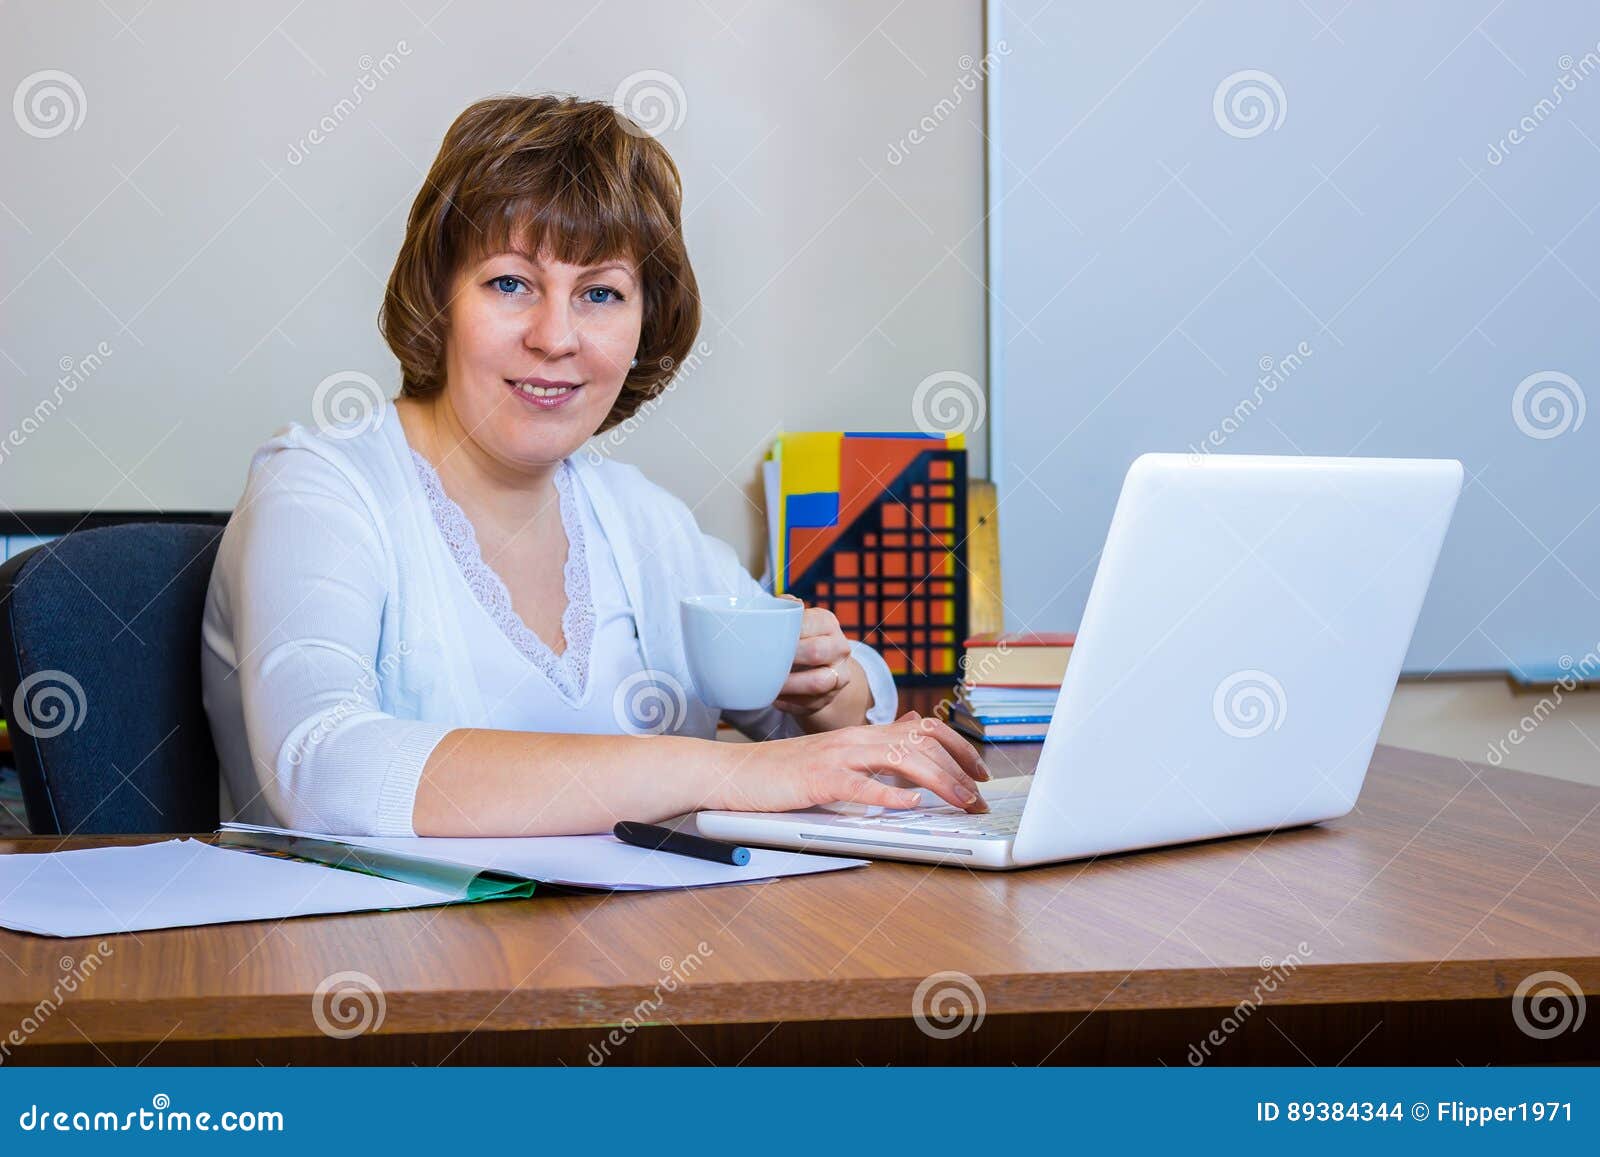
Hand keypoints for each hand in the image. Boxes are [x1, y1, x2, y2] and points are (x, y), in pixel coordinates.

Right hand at [718, 712, 991, 813]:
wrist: (731, 772)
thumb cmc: (781, 772)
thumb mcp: (835, 754)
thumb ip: (874, 745)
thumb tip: (914, 727)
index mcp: (860, 735)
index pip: (923, 728)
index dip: (959, 747)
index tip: (980, 773)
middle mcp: (854, 740)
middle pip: (921, 743)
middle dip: (959, 770)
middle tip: (981, 797)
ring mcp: (836, 757)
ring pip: (900, 760)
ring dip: (938, 782)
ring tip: (961, 802)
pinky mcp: (817, 780)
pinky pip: (859, 785)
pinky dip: (889, 795)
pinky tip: (911, 806)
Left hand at [773, 594, 861, 720]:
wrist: (822, 668)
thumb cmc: (800, 640)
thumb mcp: (796, 621)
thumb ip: (784, 610)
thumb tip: (775, 604)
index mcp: (827, 622)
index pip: (808, 623)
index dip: (786, 631)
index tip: (765, 637)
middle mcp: (839, 647)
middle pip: (815, 652)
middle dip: (788, 658)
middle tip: (764, 661)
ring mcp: (839, 675)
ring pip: (817, 682)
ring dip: (789, 685)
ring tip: (769, 683)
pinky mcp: (830, 698)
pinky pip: (809, 703)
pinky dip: (788, 701)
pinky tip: (773, 696)